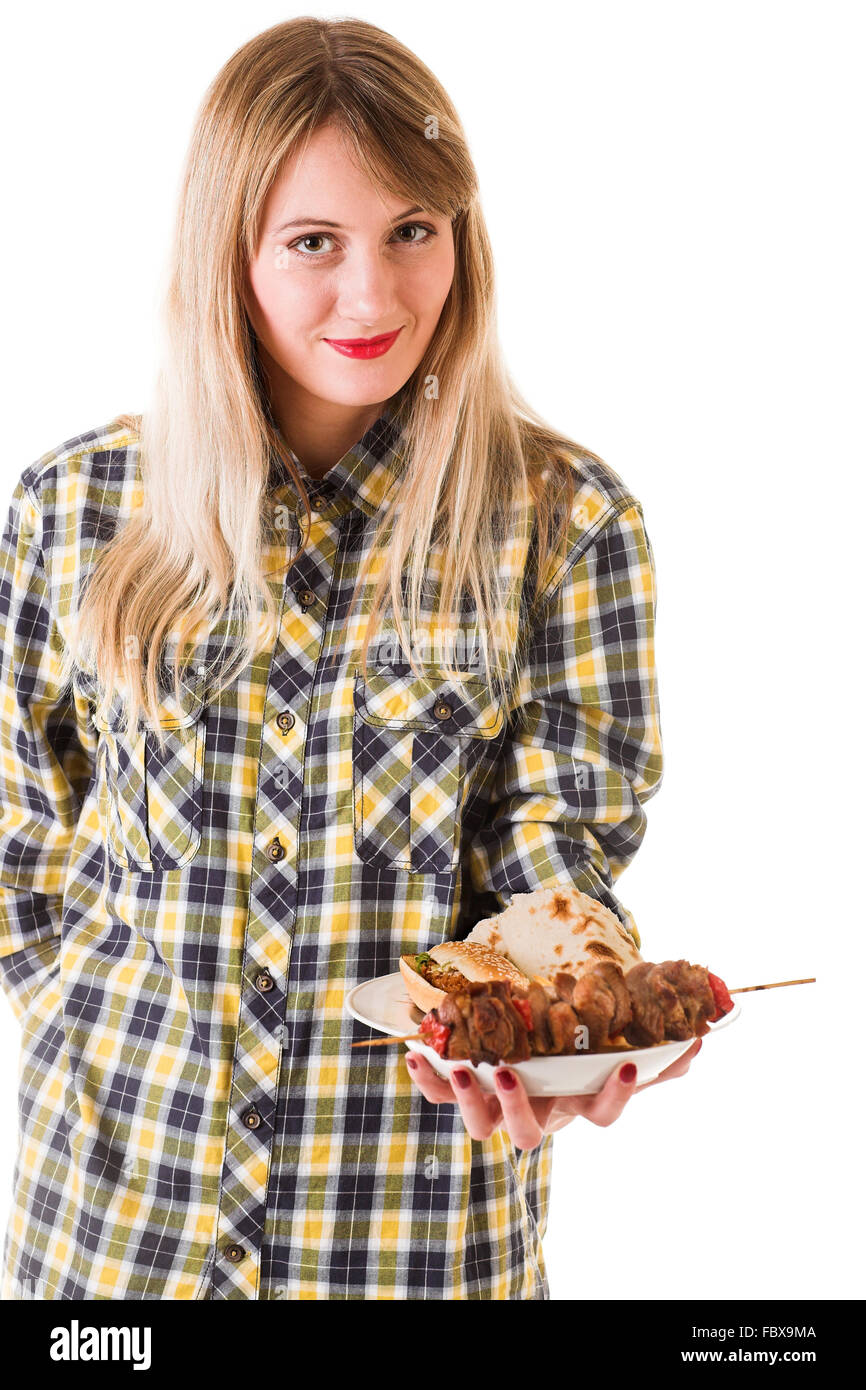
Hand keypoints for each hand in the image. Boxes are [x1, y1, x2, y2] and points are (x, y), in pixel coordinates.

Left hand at [405, 1038, 702, 1150]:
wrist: (530, 1049)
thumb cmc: (578, 1053)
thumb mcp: (614, 1048)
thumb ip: (655, 1053)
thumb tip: (696, 1044)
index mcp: (576, 1102)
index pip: (601, 1113)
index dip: (614, 1095)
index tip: (624, 1066)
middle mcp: (536, 1113)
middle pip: (526, 1134)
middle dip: (518, 1107)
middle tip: (509, 1071)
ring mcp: (497, 1106)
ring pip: (481, 1124)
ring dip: (467, 1098)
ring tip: (462, 1066)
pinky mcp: (462, 1090)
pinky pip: (439, 1092)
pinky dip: (427, 1077)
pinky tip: (415, 1054)